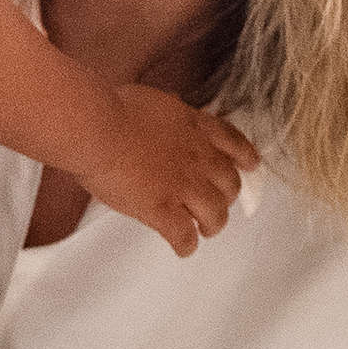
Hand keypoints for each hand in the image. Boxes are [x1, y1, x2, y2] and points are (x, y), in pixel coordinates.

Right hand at [79, 87, 257, 253]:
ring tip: (205, 230)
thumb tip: (173, 108)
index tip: (251, 165)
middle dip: (226, 197)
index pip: (233, 142)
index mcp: (195, 127)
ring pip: (215, 214)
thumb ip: (170, 111)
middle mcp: (198, 158)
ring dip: (213, 224)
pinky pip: (184, 235)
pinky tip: (182, 248)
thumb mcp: (154, 100)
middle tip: (216, 203)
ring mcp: (182, 186)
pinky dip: (186, 245)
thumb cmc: (113, 108)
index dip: (245, 156)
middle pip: (230, 184)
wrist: (96, 129)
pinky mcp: (162, 210)